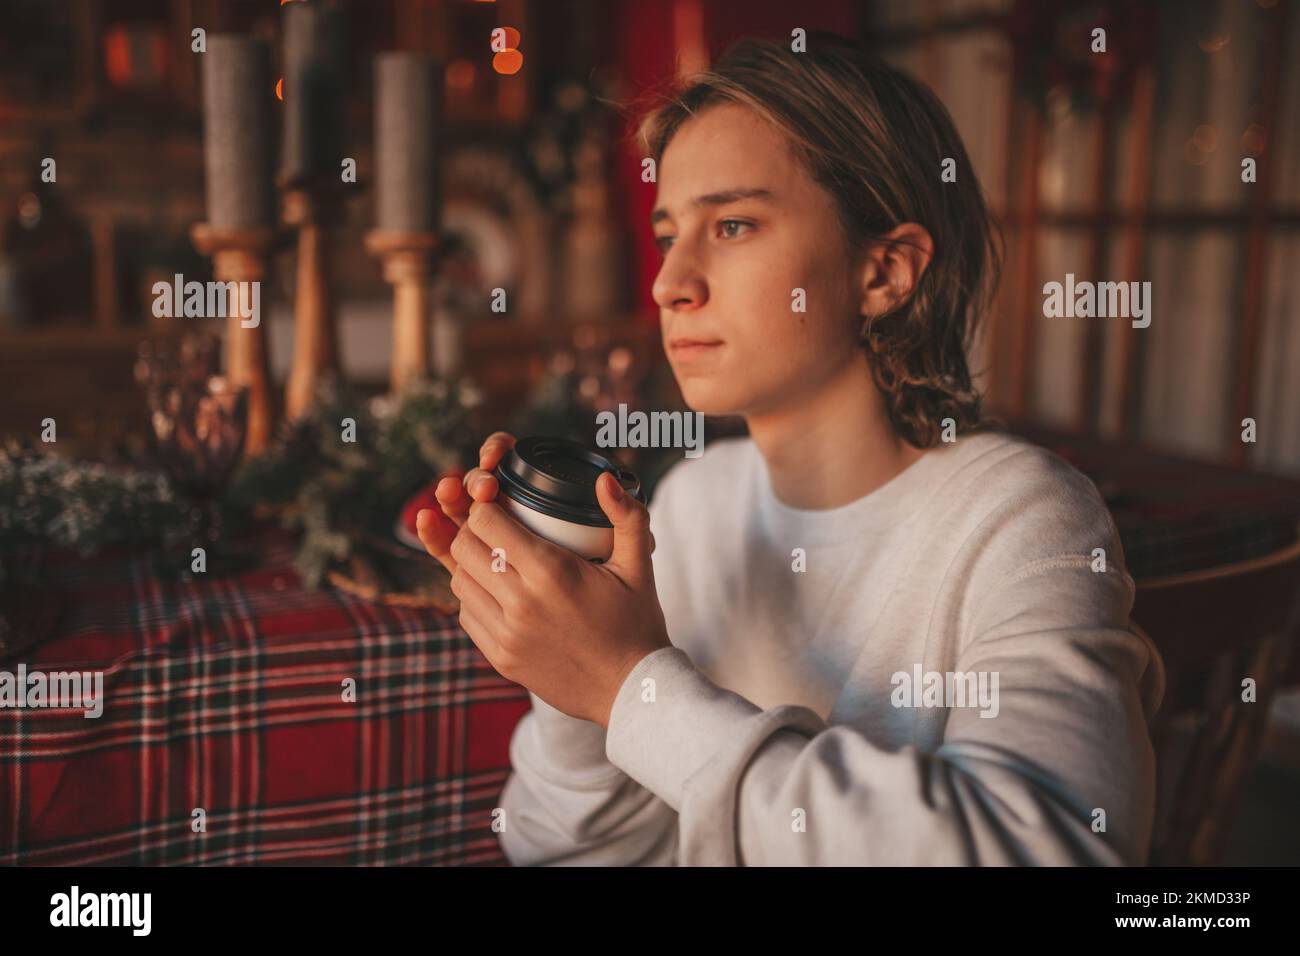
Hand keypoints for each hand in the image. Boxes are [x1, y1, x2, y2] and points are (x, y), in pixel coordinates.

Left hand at [415, 434, 669, 727]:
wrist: (632, 691)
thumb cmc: (637, 624)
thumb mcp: (639, 566)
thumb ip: (627, 516)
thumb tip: (605, 479)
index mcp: (551, 573)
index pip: (487, 523)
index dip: (487, 508)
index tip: (500, 506)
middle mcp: (521, 604)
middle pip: (464, 548)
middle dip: (474, 531)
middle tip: (495, 529)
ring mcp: (506, 635)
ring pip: (460, 581)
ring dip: (472, 564)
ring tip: (497, 560)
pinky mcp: (500, 658)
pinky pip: (467, 615)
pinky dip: (476, 598)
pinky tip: (499, 593)